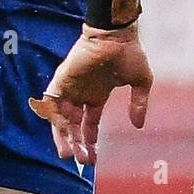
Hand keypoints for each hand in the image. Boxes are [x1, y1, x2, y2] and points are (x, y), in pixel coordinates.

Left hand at [28, 22, 152, 164]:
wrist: (116, 33)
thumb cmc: (129, 52)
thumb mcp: (141, 81)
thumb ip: (139, 103)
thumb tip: (138, 125)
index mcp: (97, 94)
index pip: (89, 122)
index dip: (90, 139)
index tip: (93, 156)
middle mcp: (82, 93)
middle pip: (73, 124)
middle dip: (77, 143)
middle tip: (81, 160)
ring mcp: (70, 87)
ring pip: (61, 117)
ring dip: (64, 136)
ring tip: (69, 153)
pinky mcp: (61, 80)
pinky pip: (52, 102)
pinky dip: (54, 118)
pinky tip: (62, 133)